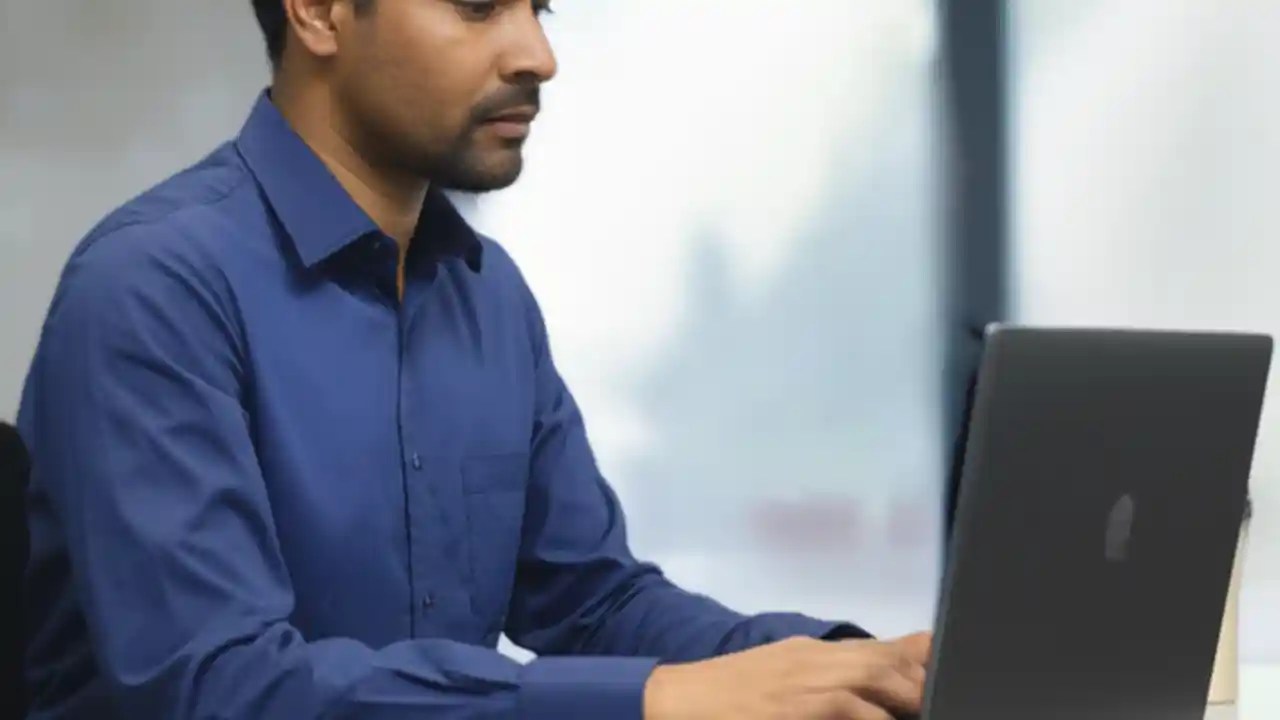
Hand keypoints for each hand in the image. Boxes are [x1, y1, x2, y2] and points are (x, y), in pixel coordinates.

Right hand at [644, 631, 932, 719]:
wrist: (672, 702)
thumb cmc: (727, 697)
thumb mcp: (782, 673)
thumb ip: (828, 676)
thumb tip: (872, 683)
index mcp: (811, 654)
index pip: (880, 649)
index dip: (920, 661)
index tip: (945, 679)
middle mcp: (811, 663)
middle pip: (883, 665)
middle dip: (918, 688)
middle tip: (939, 705)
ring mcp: (802, 686)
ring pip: (871, 684)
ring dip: (902, 702)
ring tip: (920, 715)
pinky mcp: (792, 710)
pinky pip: (845, 712)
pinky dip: (869, 719)